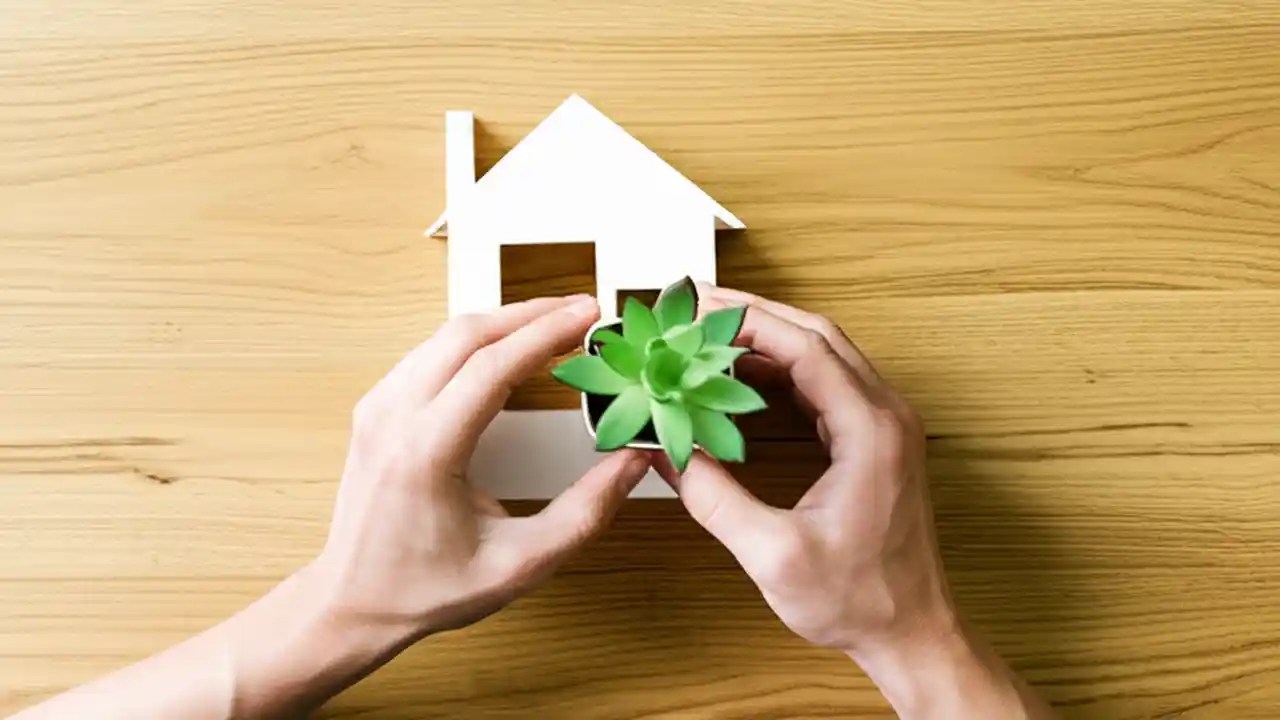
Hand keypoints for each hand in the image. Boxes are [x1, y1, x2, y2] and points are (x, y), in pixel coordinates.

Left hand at [312, 294, 649, 639]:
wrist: (352, 604)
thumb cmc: (428, 590)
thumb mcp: (520, 565)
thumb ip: (584, 513)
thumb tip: (632, 462)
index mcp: (424, 452)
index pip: (491, 366)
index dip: (546, 332)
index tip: (589, 314)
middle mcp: (392, 418)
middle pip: (467, 334)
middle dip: (530, 313)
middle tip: (582, 309)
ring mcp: (376, 408)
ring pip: (445, 336)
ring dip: (503, 321)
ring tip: (555, 321)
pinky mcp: (375, 409)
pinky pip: (429, 353)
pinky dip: (476, 340)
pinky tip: (509, 346)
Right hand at [658, 286, 1052, 718]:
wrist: (911, 631)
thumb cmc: (858, 600)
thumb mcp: (771, 553)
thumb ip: (713, 497)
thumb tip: (665, 451)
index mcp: (871, 432)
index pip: (806, 347)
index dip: (749, 321)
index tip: (700, 310)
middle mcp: (886, 417)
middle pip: (817, 335)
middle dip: (754, 315)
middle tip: (696, 307)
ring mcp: (886, 426)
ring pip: (825, 353)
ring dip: (769, 337)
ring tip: (711, 335)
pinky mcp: (876, 441)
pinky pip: (828, 381)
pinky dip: (784, 367)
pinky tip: (744, 375)